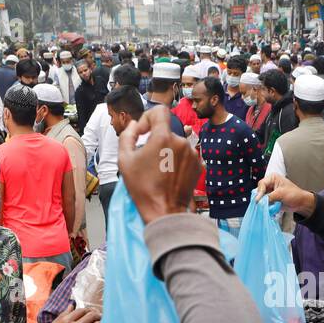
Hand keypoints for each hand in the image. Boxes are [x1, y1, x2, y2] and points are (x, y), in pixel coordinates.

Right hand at [117, 107, 201, 222]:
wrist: (165, 211)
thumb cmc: (142, 187)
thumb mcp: (124, 160)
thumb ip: (127, 136)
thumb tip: (134, 125)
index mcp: (164, 137)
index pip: (160, 111)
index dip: (149, 117)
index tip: (143, 133)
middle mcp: (182, 142)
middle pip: (167, 131)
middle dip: (156, 140)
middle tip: (148, 159)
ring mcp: (193, 154)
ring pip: (176, 143)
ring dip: (167, 151)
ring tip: (159, 170)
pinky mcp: (199, 165)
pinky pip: (185, 155)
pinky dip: (177, 161)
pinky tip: (170, 175)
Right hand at [256, 173, 316, 216]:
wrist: (301, 203)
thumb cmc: (294, 194)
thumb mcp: (280, 194)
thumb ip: (269, 197)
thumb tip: (259, 202)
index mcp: (272, 178)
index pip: (262, 184)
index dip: (260, 192)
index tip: (258, 200)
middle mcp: (270, 184)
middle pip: (259, 190)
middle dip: (260, 198)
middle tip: (259, 204)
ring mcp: (270, 192)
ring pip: (261, 197)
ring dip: (262, 203)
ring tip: (263, 207)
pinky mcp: (270, 199)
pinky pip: (264, 203)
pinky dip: (264, 206)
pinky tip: (266, 209)